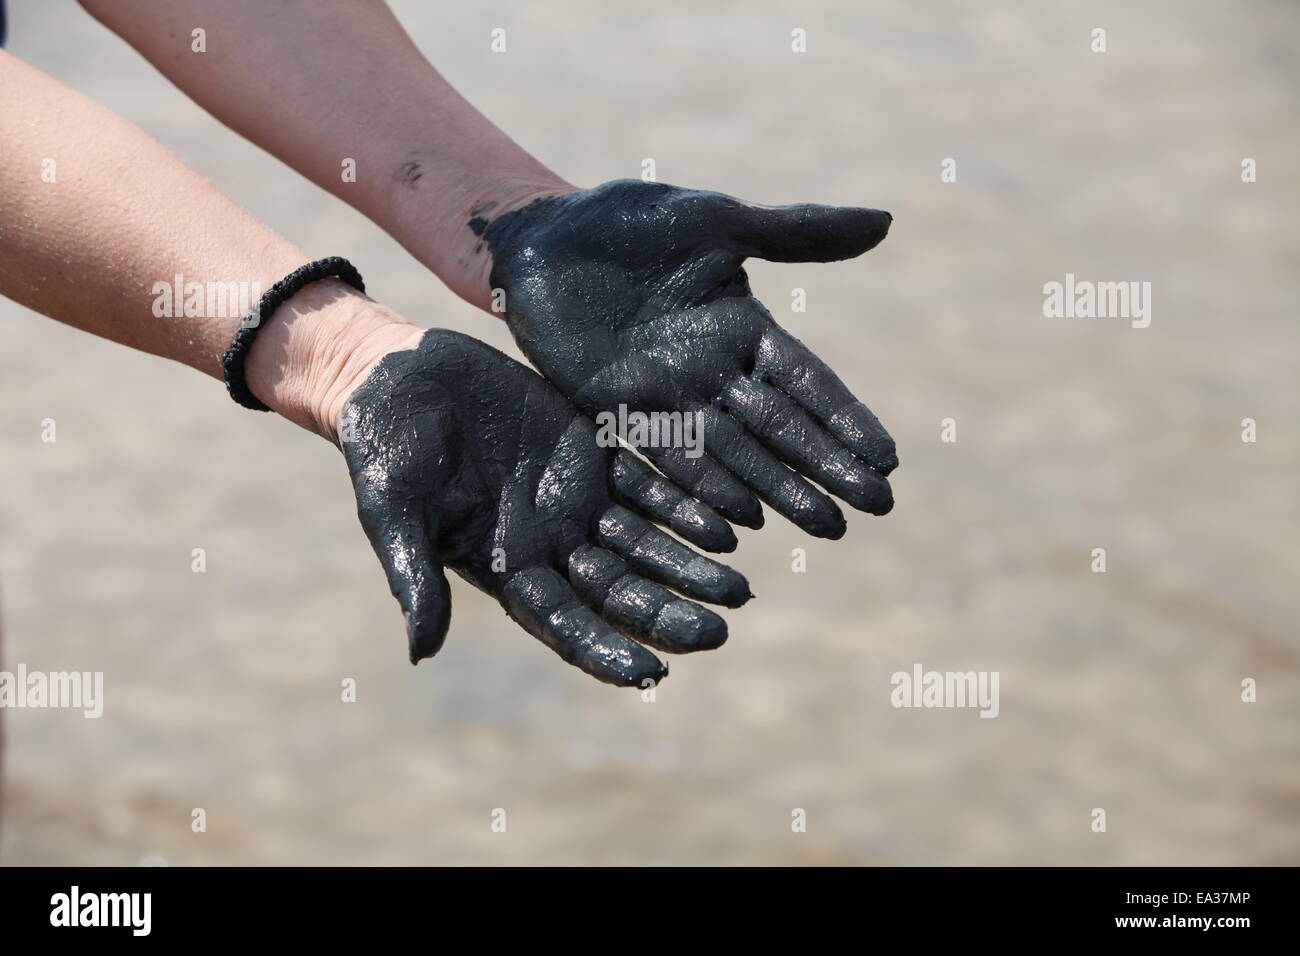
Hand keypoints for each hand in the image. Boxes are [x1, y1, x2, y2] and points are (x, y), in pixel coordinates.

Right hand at [337, 328, 749, 686]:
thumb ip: (416, 578)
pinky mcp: (590, 452)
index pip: (567, 625)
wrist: (398, 379)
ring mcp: (575, 499)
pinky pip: (647, 484)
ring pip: (644, 542)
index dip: (608, 651)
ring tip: (740, 586)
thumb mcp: (394, 514)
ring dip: (689, 565)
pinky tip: (725, 523)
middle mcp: (551, 544)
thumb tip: (420, 655)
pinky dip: (682, 505)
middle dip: (669, 612)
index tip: (654, 672)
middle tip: (720, 631)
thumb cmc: (384, 451)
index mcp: (508, 569)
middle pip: (621, 591)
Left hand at [476, 179, 897, 538]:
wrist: (540, 237)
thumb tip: (887, 223)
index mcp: (742, 326)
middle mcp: (713, 370)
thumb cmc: (629, 221)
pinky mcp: (618, 411)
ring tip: (827, 527)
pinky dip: (704, 489)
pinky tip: (741, 522)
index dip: (847, 418)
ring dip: (781, 490)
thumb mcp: (715, 219)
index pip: (808, 382)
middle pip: (783, 428)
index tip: (889, 456)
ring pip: (736, 453)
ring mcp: (668, 396)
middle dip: (830, 467)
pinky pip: (668, 457)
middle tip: (878, 507)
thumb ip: (794, 233)